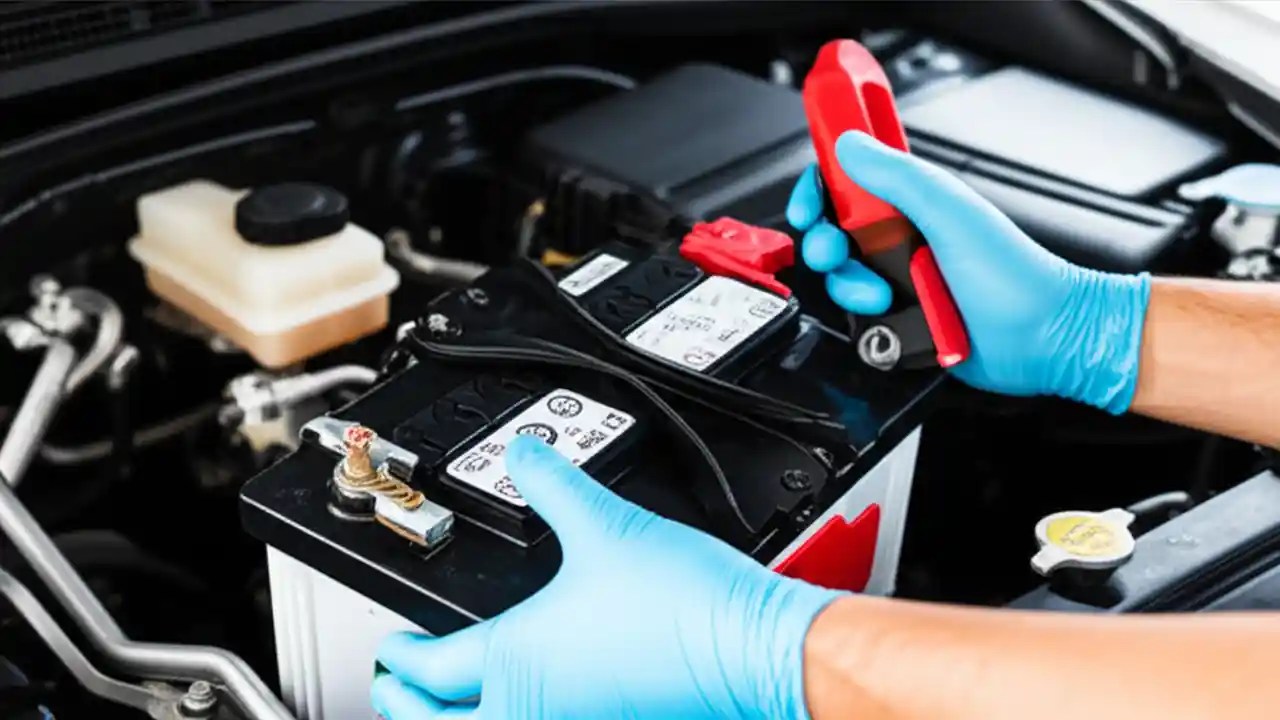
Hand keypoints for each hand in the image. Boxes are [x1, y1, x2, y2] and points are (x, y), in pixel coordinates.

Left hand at [371, 435, 841, 718]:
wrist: (752, 650)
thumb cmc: (684, 605)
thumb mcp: (606, 524)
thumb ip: (553, 485)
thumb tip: (527, 454)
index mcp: (519, 660)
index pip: (431, 671)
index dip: (400, 657)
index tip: (392, 650)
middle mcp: (535, 710)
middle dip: (407, 707)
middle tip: (393, 688)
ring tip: (451, 710)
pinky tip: (531, 704)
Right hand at [787, 131, 1150, 413]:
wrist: (1040, 336)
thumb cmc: (1013, 274)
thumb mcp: (948, 209)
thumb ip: (895, 173)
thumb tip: (849, 144)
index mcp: (910, 204)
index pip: (846, 184)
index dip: (818, 190)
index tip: (809, 203)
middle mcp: (900, 241)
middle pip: (831, 235)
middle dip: (824, 246)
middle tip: (836, 252)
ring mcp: (898, 283)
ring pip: (840, 283)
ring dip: (852, 290)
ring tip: (884, 295)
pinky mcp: (897, 323)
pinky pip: (857, 323)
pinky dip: (868, 323)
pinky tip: (896, 320)